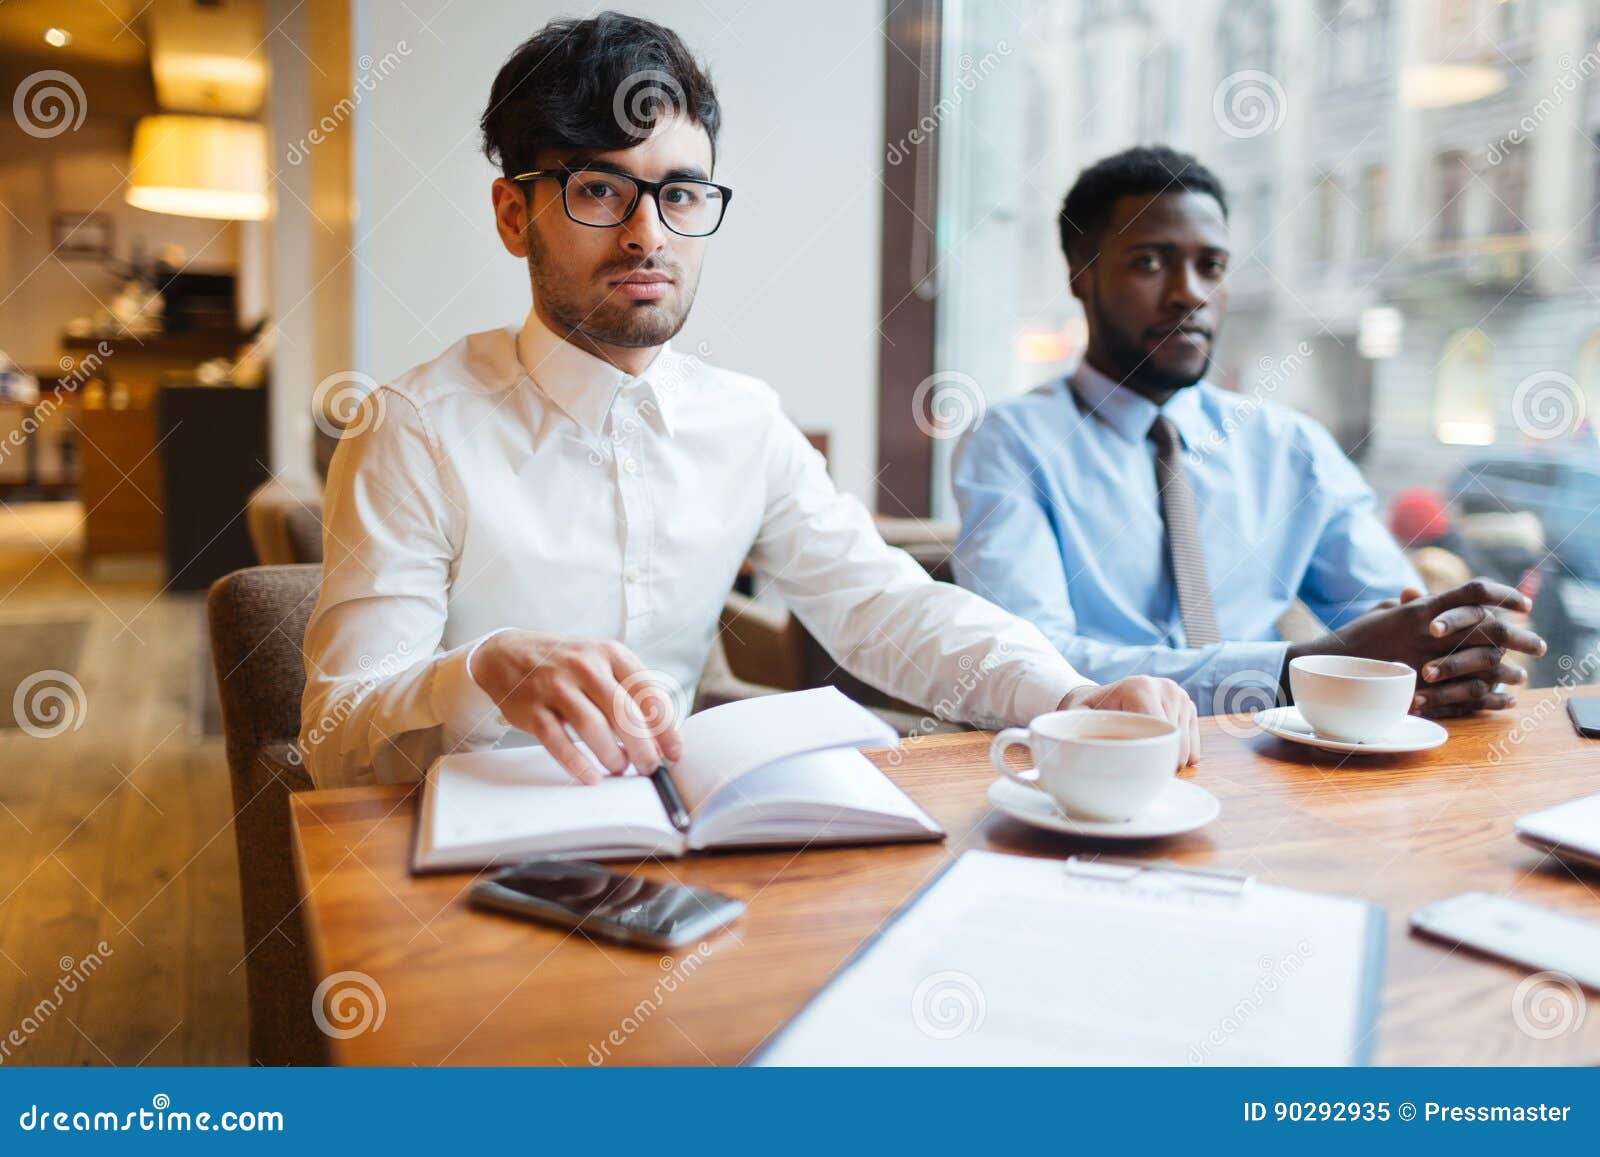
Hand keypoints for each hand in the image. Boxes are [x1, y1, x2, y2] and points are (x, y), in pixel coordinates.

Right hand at [469, 631, 683, 783]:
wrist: (507, 654)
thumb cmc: (566, 664)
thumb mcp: (602, 663)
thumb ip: (630, 694)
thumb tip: (660, 738)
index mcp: (610, 653)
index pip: (647, 692)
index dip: (664, 727)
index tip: (674, 752)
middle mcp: (585, 666)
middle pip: (623, 713)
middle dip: (642, 747)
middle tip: (650, 767)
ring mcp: (556, 686)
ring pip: (593, 727)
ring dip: (612, 755)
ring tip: (620, 767)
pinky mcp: (533, 709)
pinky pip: (558, 741)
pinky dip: (577, 763)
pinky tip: (591, 776)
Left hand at [1059, 675, 1199, 766]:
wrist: (1097, 700)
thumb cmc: (1085, 715)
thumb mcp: (1075, 723)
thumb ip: (1077, 737)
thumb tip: (1074, 764)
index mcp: (1139, 688)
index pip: (1160, 734)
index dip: (1150, 760)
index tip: (1133, 772)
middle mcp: (1165, 687)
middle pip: (1175, 744)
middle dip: (1158, 763)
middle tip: (1135, 768)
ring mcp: (1180, 696)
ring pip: (1186, 750)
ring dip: (1165, 761)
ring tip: (1140, 752)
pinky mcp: (1188, 708)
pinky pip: (1193, 749)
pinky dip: (1176, 758)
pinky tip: (1155, 748)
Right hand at [1285, 579, 1544, 715]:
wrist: (1324, 667)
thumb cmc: (1351, 640)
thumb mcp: (1378, 615)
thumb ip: (1405, 607)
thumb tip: (1416, 596)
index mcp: (1422, 610)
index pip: (1474, 592)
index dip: (1504, 594)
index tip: (1523, 604)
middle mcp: (1429, 633)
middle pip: (1491, 628)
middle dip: (1520, 637)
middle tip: (1539, 646)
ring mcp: (1427, 660)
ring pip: (1485, 662)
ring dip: (1509, 670)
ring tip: (1522, 676)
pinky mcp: (1423, 688)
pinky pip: (1469, 692)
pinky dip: (1492, 697)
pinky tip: (1505, 700)